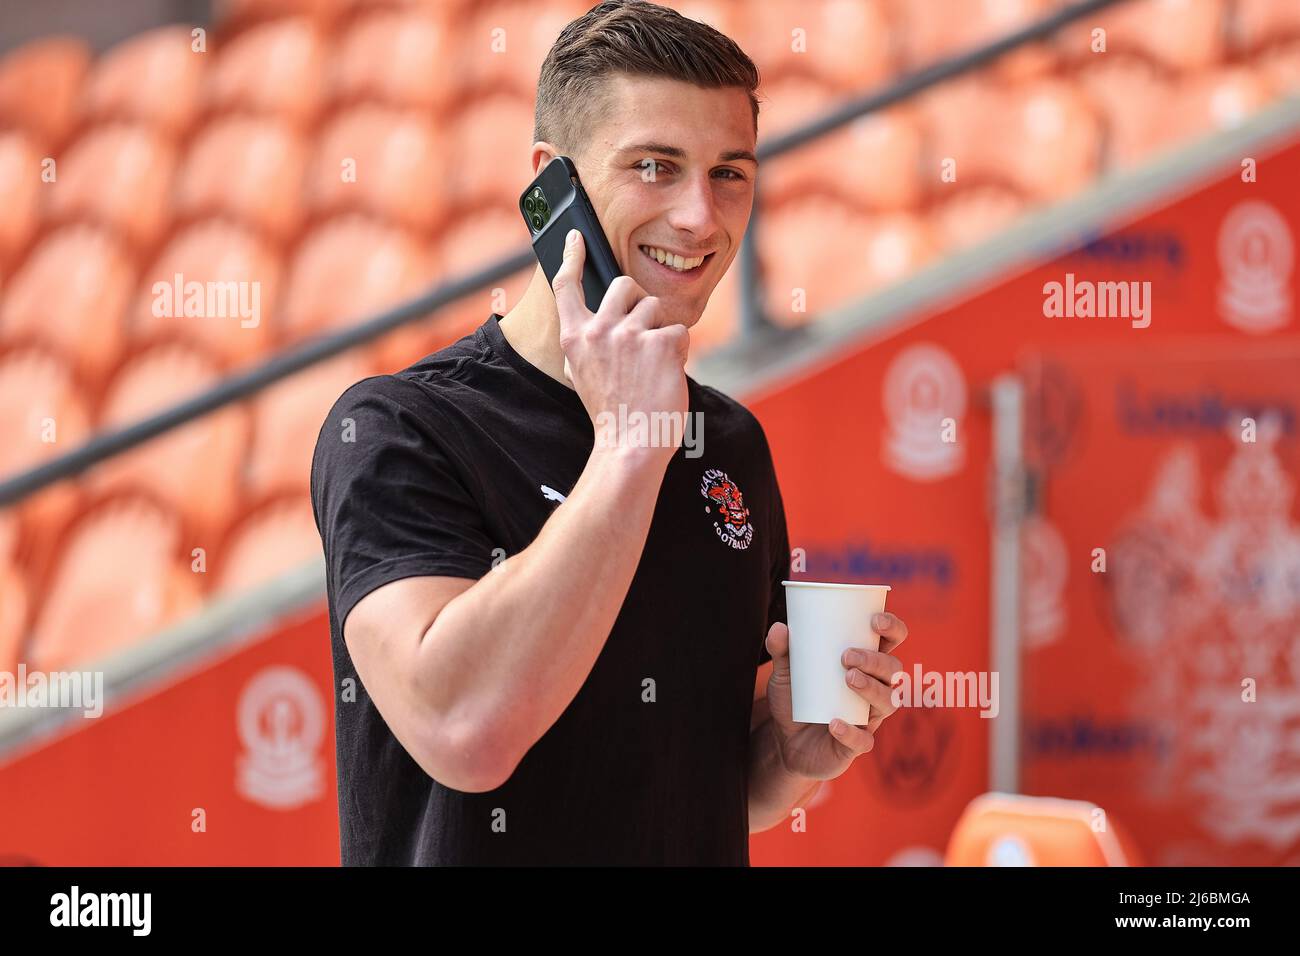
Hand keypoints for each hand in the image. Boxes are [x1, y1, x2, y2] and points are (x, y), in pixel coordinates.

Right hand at [550, 229, 688, 457]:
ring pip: (656, 308)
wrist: (630, 446)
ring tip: (654, 366)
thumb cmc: (612, 415)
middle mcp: (599, 330)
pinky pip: (679, 332)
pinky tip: (667, 376)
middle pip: (624, 285)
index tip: (576, 236)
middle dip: (638, 301)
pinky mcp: (661, 343)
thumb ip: (587, 347)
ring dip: (660, 331)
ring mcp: (630, 335)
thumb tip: (594, 329)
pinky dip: (679, 353)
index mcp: (575, 338)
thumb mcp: (583, 376)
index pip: (566, 287)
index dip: (571, 258)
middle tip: (642, 332)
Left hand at [761, 612, 908, 780]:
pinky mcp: (855, 745)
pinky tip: (834, 723)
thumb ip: (781, 650)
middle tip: (847, 656)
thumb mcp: (785, 672)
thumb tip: (779, 628)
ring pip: (889, 702)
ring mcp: (868, 718)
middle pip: (894, 671)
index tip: (874, 621)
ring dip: (872, 688)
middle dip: (876, 660)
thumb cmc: (796, 698)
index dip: (893, 629)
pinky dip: (851, 732)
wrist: (784, 743)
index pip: (891, 642)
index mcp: (865, 666)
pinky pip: (863, 741)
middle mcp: (874, 689)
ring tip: (848, 678)